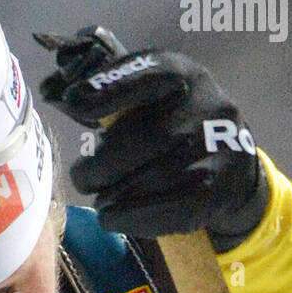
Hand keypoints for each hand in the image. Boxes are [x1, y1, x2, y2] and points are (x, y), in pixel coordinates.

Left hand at [35, 27, 266, 250]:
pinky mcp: (216, 190)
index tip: (73, 101)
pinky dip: (129, 218)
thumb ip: (114, 92)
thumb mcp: (153, 98)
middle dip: (101, 165)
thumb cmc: (172, 127)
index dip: (107, 89)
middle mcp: (205, 106)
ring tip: (100, 198)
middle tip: (81, 177)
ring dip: (113, 194)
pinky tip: (111, 217)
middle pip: (143, 138)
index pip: (146, 74)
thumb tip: (58, 92)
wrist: (234, 167)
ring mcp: (215, 149)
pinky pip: (166, 210)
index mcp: (182, 75)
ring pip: (152, 178)